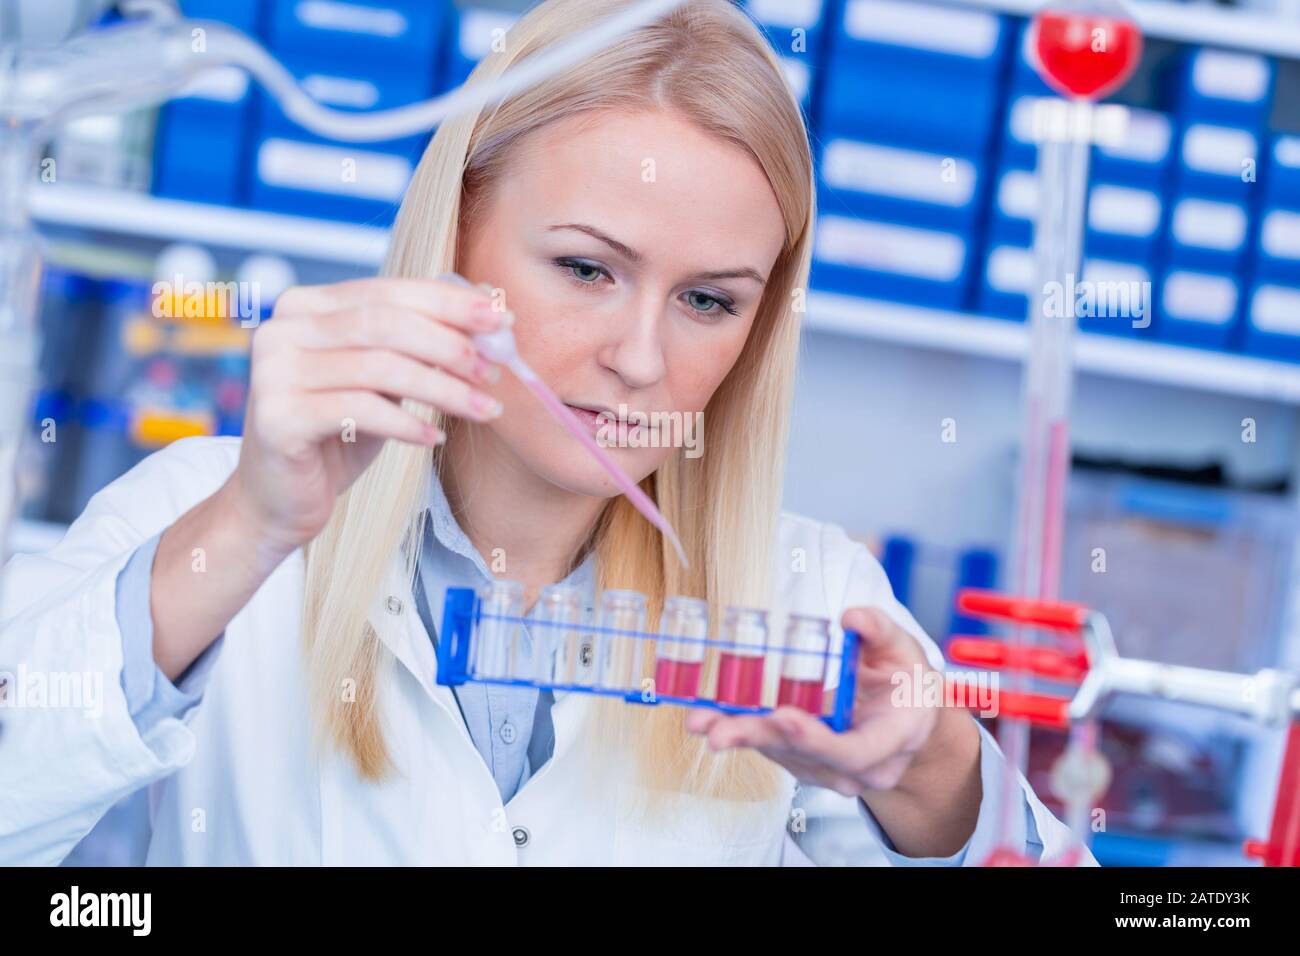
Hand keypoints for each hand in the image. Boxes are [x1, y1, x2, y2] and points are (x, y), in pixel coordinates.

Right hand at [229, 276, 510, 553]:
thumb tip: (490, 315)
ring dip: (443, 388)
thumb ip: (419, 346)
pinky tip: (434, 438)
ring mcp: (274, 371)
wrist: (280, 500)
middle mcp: (283, 329)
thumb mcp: (383, 382)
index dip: (450, 304)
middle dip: (451, 345)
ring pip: (380, 367)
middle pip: (387, 323)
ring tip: (483, 408)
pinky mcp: (278, 417)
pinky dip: (407, 423)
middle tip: (495, 369)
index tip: (501, 320)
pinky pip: (360, 410)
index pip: (389, 292)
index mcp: (307, 306)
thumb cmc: (339, 435)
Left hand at [685, 607, 959, 797]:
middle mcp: (862, 767)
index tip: (784, 716)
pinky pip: (774, 748)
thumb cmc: (905, 680)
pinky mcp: (807, 762)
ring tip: (702, 720)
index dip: (817, 739)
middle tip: (717, 731)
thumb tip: (852, 618)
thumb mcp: (902, 648)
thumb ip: (879, 630)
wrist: (906, 713)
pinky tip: (712, 718)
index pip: (853, 751)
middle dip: (760, 740)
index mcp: (894, 739)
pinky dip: (743, 732)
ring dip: (741, 737)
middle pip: (807, 758)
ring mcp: (832, 770)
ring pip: (783, 755)